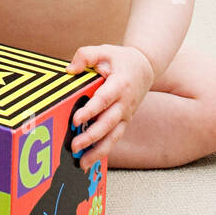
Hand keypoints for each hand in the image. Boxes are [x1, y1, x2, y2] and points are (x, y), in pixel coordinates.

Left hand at [64, 45, 154, 168]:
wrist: (145, 67)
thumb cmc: (121, 60)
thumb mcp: (104, 51)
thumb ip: (86, 56)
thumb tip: (70, 69)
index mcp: (120, 84)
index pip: (104, 100)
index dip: (90, 111)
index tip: (76, 120)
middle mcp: (124, 103)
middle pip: (108, 123)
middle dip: (91, 136)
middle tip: (75, 146)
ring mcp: (126, 115)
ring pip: (113, 136)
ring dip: (98, 151)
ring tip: (82, 163)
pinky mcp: (124, 122)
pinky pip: (114, 138)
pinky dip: (103, 151)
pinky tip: (90, 161)